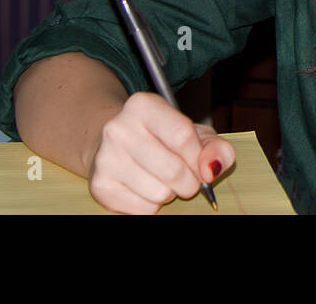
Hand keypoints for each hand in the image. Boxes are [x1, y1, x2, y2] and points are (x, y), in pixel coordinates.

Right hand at [86, 91, 235, 213]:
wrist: (116, 146)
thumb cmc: (162, 138)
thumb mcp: (194, 133)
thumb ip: (215, 147)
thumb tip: (212, 169)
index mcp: (143, 105)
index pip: (182, 135)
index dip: (198, 157)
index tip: (200, 164)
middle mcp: (119, 128)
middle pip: (172, 169)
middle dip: (190, 182)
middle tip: (187, 178)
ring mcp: (105, 157)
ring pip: (158, 193)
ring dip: (170, 193)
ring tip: (163, 180)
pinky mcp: (99, 185)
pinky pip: (142, 210)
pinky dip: (152, 205)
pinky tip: (146, 188)